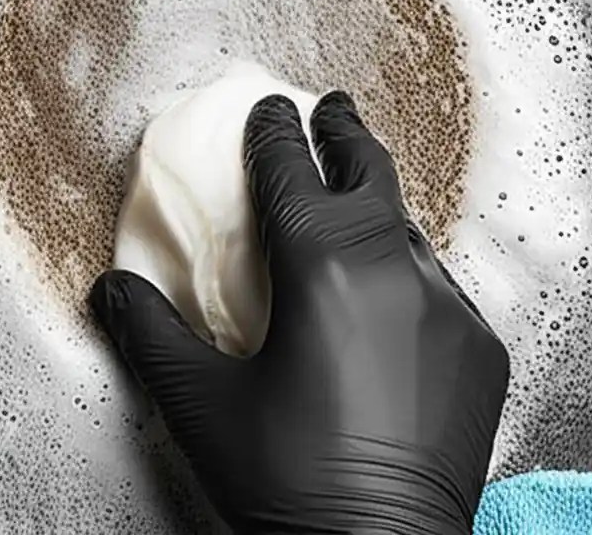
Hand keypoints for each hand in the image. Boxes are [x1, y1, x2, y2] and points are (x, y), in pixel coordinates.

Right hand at [91, 92, 509, 532]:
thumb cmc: (285, 481)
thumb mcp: (199, 405)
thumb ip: (149, 334)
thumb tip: (110, 291)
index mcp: (320, 267)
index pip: (290, 173)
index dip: (273, 134)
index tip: (269, 109)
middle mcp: (393, 270)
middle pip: (369, 174)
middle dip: (345, 134)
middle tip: (333, 108)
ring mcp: (449, 308)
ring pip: (410, 231)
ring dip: (379, 207)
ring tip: (359, 199)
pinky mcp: (481, 350)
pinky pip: (443, 290)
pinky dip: (411, 277)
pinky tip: (393, 298)